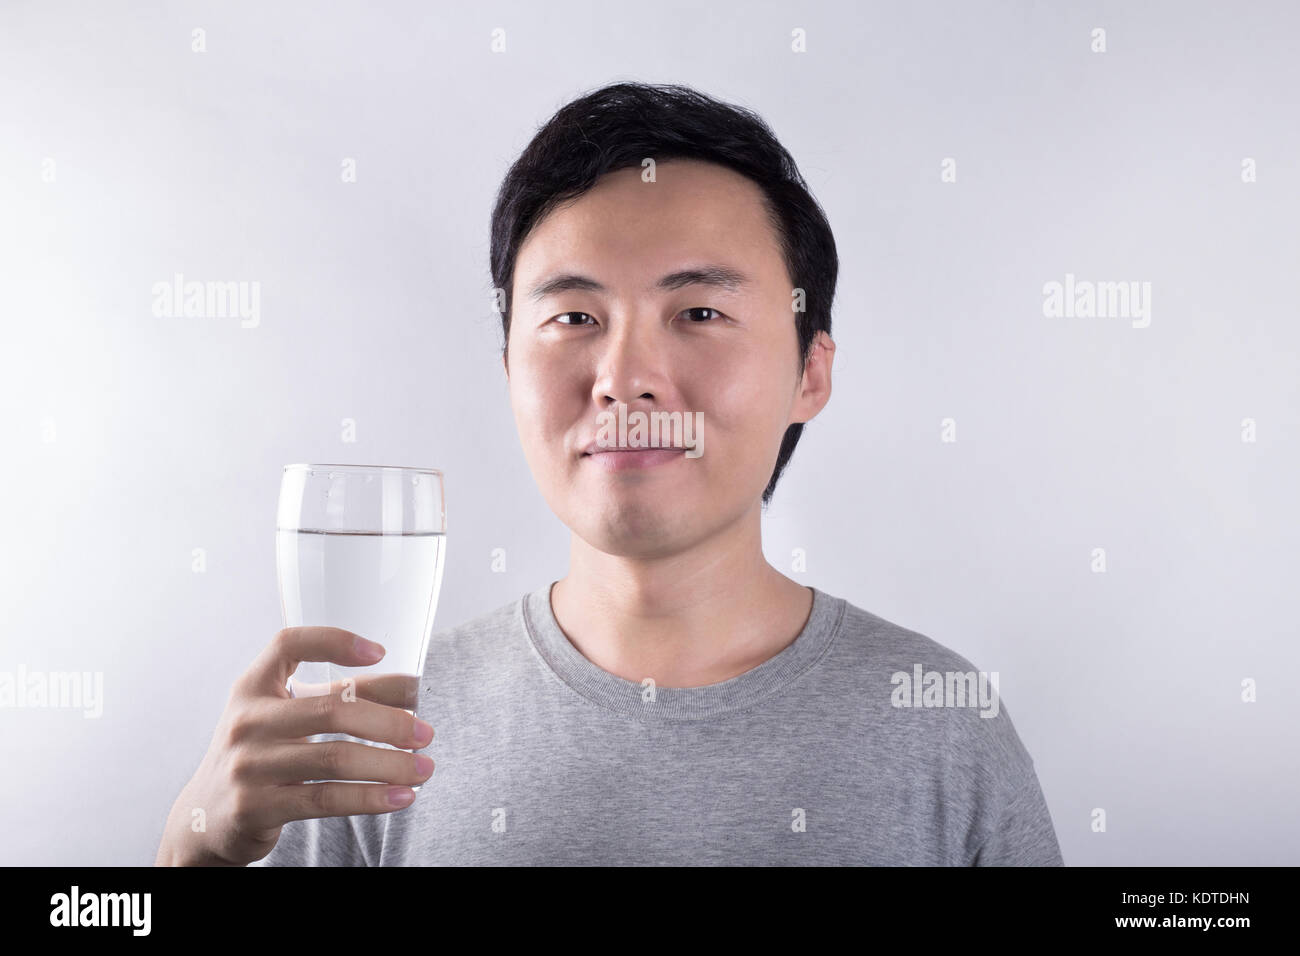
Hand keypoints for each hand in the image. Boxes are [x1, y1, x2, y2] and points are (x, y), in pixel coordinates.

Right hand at [155, 627, 433, 865]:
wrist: (205, 818)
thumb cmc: (260, 757)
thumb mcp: (282, 718)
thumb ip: (336, 698)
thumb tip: (410, 689)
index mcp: (253, 687)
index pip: (289, 643)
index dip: (335, 641)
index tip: (380, 651)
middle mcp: (247, 721)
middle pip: (332, 709)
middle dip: (389, 721)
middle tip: (425, 732)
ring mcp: (249, 765)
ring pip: (335, 758)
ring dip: (390, 764)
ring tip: (424, 768)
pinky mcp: (257, 806)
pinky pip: (326, 798)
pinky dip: (371, 798)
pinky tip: (401, 796)